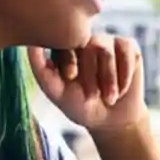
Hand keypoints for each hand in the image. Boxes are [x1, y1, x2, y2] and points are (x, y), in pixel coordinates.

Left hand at [27, 35, 147, 132]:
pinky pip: (126, 51)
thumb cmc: (80, 105)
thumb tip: (30, 46)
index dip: (69, 62)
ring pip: (106, 50)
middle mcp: (86, 40)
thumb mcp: (56, 91)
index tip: (72, 79)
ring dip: (109, 79)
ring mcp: (108, 41)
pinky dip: (124, 74)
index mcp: (65, 48)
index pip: (65, 43)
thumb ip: (41, 70)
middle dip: (91, 76)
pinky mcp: (128, 46)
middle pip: (87, 46)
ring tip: (109, 99)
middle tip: (92, 96)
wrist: (112, 119)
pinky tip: (122, 89)